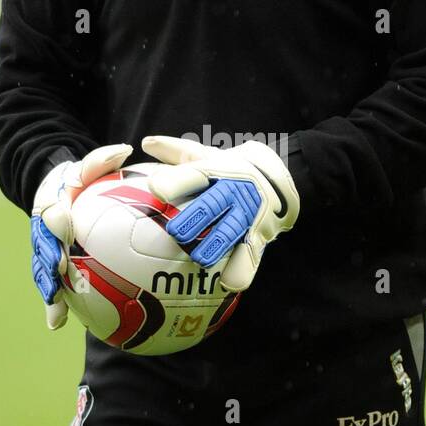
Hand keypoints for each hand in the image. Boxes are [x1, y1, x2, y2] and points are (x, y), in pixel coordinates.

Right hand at [31, 142, 132, 328]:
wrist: (56, 194)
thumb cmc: (78, 180)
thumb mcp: (87, 167)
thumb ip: (101, 159)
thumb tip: (124, 150)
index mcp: (50, 205)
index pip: (51, 211)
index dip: (56, 218)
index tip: (62, 221)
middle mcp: (43, 230)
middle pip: (43, 247)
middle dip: (48, 261)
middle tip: (57, 273)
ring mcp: (43, 249)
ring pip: (43, 271)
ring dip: (48, 290)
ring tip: (54, 312)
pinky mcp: (50, 265)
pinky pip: (53, 284)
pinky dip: (53, 304)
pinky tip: (57, 324)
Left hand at [141, 134, 299, 291]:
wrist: (280, 178)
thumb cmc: (231, 168)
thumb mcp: (207, 155)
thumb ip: (175, 151)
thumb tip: (146, 142)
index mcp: (216, 171)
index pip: (194, 174)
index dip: (176, 181)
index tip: (156, 188)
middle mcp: (232, 192)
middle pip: (212, 205)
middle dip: (195, 218)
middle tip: (175, 232)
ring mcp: (247, 215)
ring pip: (231, 231)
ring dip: (216, 245)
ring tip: (199, 259)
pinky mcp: (259, 235)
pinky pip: (251, 254)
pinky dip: (242, 269)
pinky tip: (229, 282)